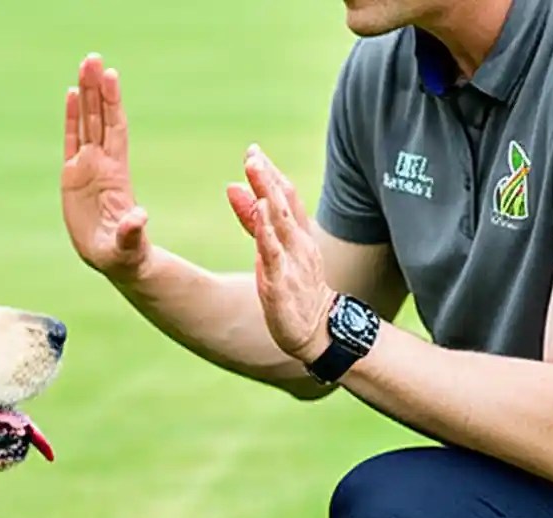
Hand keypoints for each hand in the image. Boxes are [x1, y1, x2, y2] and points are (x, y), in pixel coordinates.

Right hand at [61, 53, 150, 280]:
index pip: (114, 130)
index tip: (110, 77)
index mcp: (116, 175)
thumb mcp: (129, 243)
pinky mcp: (73, 177)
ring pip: (87, 123)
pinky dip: (72, 118)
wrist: (117, 260)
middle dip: (97, 88)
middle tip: (93, 57)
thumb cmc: (126, 254)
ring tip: (84, 65)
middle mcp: (103, 165)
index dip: (113, 103)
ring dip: (86, 95)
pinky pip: (72, 140)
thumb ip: (132, 230)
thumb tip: (140, 217)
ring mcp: (88, 168)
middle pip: (100, 118)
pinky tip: (72, 95)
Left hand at [227, 146, 336, 362]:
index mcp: (297, 235)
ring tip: (255, 171)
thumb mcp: (275, 250)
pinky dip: (267, 231)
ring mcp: (292, 262)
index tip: (254, 151)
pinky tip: (261, 212)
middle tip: (252, 153)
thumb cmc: (297, 290)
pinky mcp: (281, 282)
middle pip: (284, 203)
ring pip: (281, 222)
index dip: (271, 173)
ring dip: (268, 194)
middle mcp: (297, 244)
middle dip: (267, 177)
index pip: (286, 197)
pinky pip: (274, 253)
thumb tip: (233, 187)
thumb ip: (254, 220)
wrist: (319, 331)